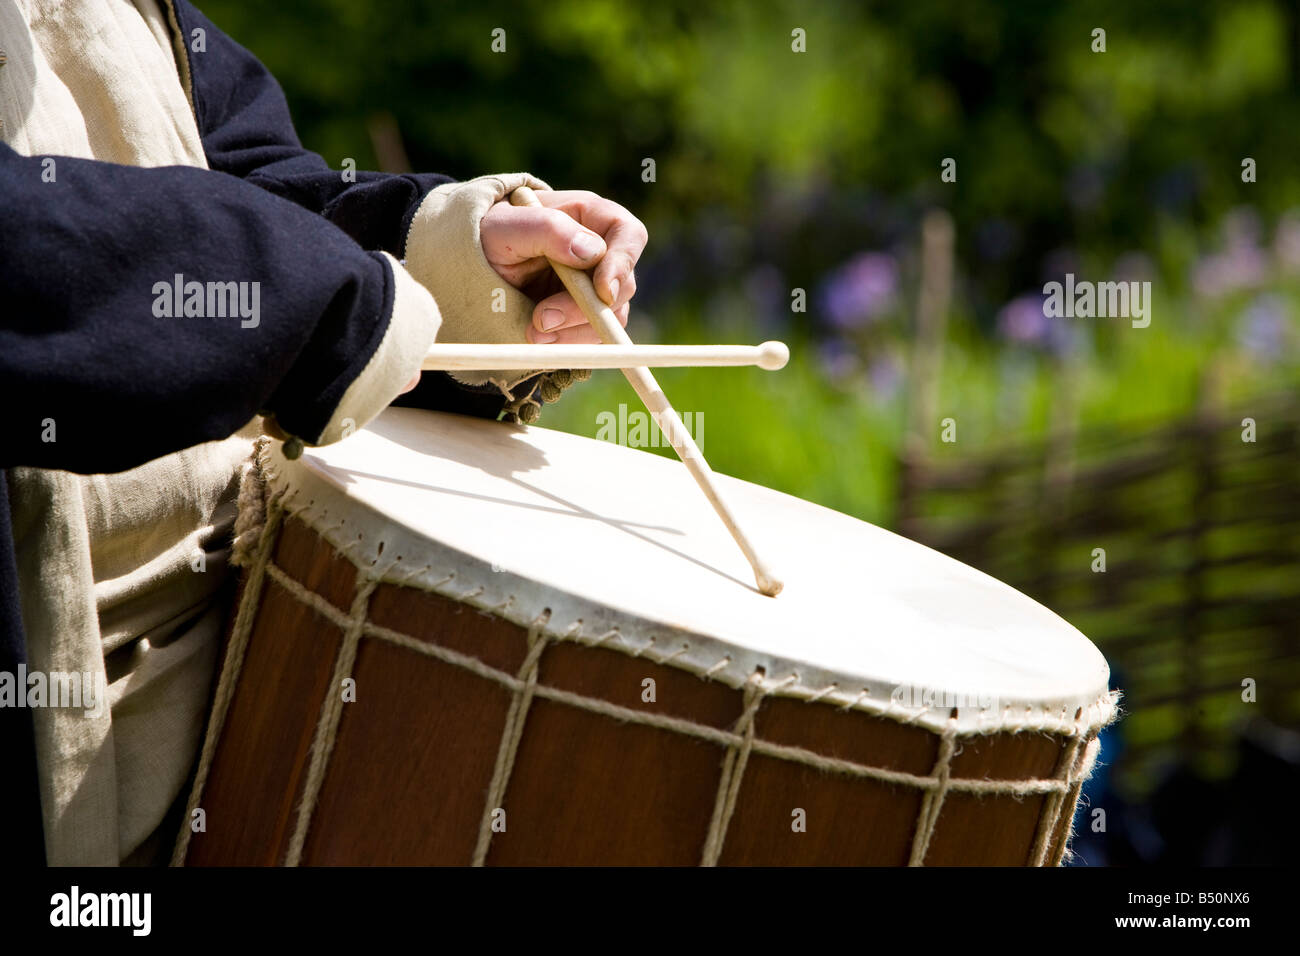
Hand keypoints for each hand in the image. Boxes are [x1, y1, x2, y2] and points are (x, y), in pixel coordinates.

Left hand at [479, 189, 647, 343]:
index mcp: (590, 217)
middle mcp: (600, 252)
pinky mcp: (584, 316)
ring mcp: (595, 287)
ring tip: (533, 333)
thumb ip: (548, 229)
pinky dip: (568, 342)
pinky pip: (592, 336)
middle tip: (543, 320)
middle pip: (622, 286)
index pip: (629, 235)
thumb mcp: (505, 226)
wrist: (469, 265)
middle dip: (585, 309)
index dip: (623, 263)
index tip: (602, 291)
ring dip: (574, 332)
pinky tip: (539, 339)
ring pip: (611, 318)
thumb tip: (590, 251)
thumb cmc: (488, 234)